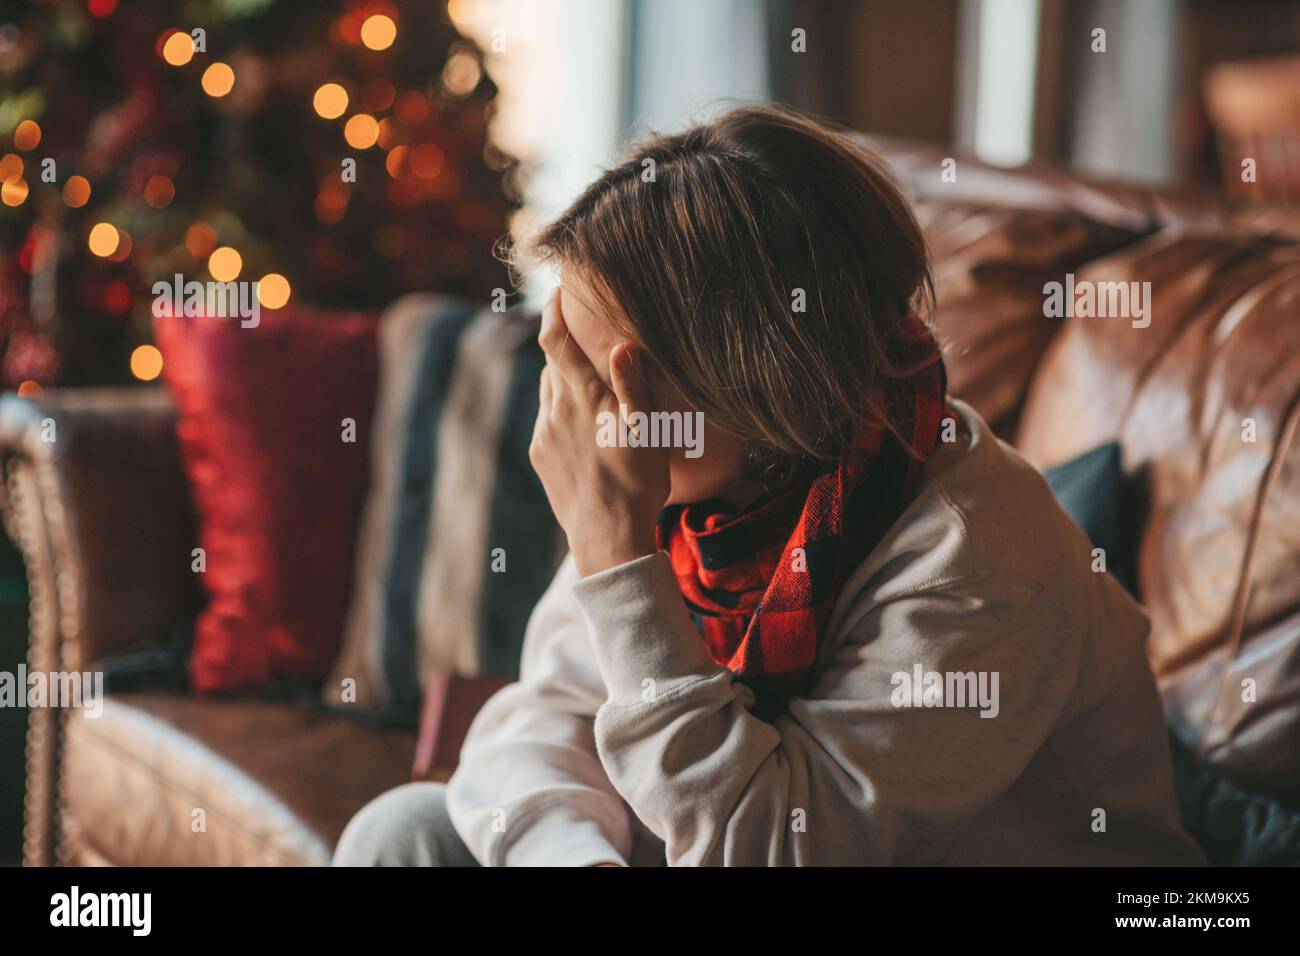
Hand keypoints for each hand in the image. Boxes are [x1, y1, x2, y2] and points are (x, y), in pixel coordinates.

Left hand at [530, 290, 669, 576]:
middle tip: (584, 336)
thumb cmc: (638, 482)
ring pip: (549, 392)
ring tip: (590, 385)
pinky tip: (585, 427)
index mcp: (582, 397)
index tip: (558, 289)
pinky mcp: (541, 457)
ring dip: (564, 380)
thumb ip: (634, 384)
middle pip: (552, 363)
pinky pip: (547, 420)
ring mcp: (545, 434)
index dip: (554, 310)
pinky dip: (561, 410)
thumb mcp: (648, 431)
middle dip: (565, 346)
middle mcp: (555, 410)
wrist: (609, 537)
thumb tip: (622, 344)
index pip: (556, 340)